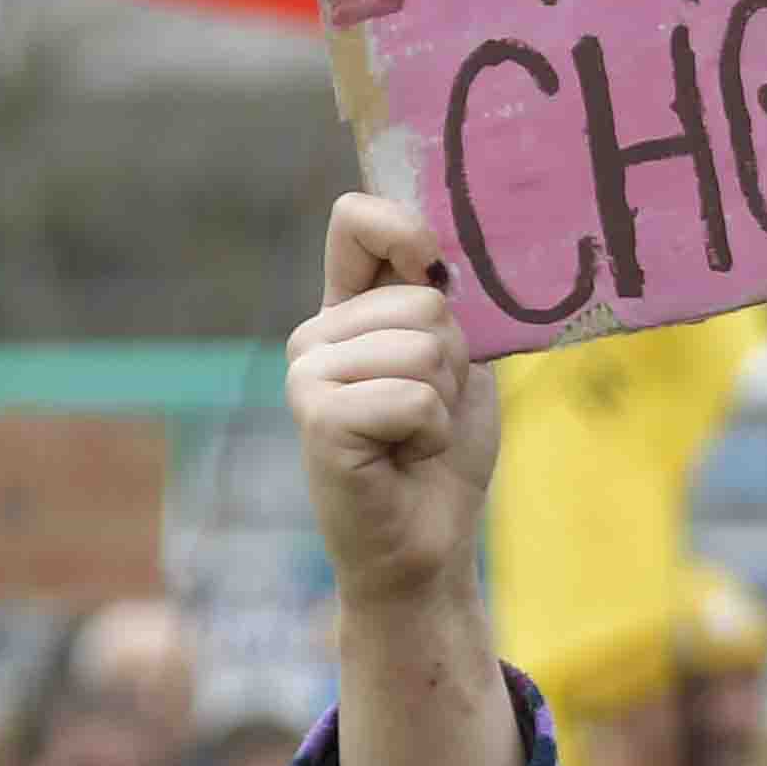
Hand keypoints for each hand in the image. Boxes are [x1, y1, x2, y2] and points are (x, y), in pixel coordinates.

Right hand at [289, 192, 499, 597]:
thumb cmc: (442, 456)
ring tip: (415, 437)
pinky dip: (430, 432)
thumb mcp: (458, 363)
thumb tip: (436, 259)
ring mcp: (307, 375)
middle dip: (454, 362)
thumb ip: (444, 305)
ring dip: (444, 401)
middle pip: (424, 300)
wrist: (427, 545)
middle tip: (429, 412)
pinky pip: (413, 397)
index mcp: (346, 310)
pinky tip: (404, 457)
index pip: (357, 220)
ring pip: (423, 348)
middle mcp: (316, 335)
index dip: (405, 230)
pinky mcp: (318, 418)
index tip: (435, 268)